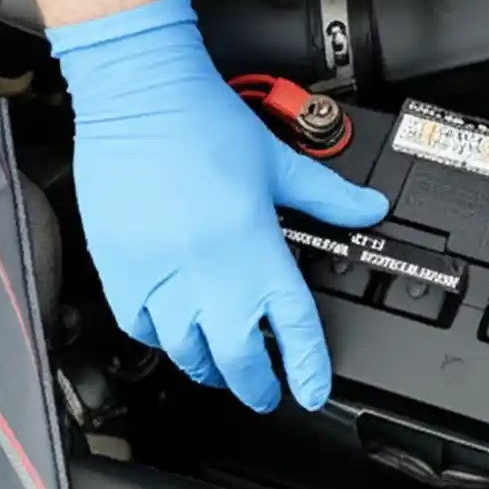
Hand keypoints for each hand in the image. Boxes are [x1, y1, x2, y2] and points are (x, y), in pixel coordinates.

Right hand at [48, 0, 388, 412]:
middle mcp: (209, 270)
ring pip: (184, 349)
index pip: (291, 326)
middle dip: (253, 385)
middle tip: (261, 393)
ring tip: (217, 364)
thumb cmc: (204, 122)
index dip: (306, 368)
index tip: (311, 392)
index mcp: (255, 246)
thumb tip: (369, 210)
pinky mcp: (119, 269)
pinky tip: (170, 332)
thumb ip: (328, 195)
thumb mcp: (278, 161)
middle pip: (235, 357)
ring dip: (206, 365)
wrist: (139, 94)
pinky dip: (158, 337)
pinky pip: (138, 325)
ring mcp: (160, 274)